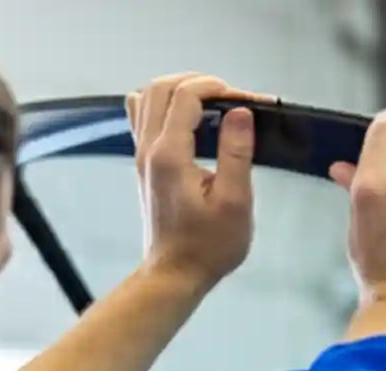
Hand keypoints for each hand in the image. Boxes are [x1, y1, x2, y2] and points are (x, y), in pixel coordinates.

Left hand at [126, 73, 267, 288]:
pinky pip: (142, 117)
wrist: (175, 274)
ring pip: (146, 98)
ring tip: (211, 103)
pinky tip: (189, 120)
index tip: (244, 99)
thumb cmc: (210, 246)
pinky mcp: (143, 164)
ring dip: (178, 90)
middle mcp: (148, 149)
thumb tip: (240, 112)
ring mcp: (141, 156)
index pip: (185, 96)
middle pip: (159, 88)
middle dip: (197, 82)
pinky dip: (164, 106)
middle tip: (229, 97)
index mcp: (170, 156)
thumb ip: (237, 153)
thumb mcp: (235, 202)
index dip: (216, 88)